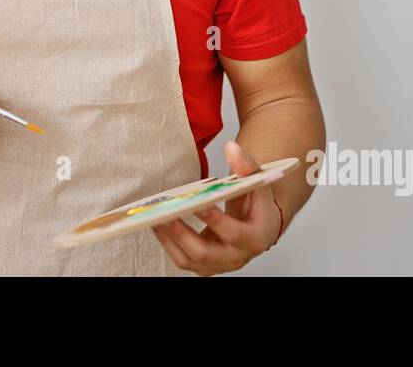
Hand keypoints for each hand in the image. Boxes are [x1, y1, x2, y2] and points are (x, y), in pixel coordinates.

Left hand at [150, 140, 283, 275]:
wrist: (258, 224)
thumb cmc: (256, 203)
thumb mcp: (257, 181)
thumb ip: (246, 165)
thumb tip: (231, 148)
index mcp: (255, 238)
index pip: (234, 234)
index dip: (214, 220)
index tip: (197, 203)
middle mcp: (237, 256)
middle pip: (205, 253)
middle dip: (182, 234)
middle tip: (165, 214)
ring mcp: (219, 264)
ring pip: (189, 260)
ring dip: (169, 239)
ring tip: (154, 217)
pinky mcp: (205, 265)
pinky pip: (183, 260)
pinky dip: (168, 243)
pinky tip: (157, 224)